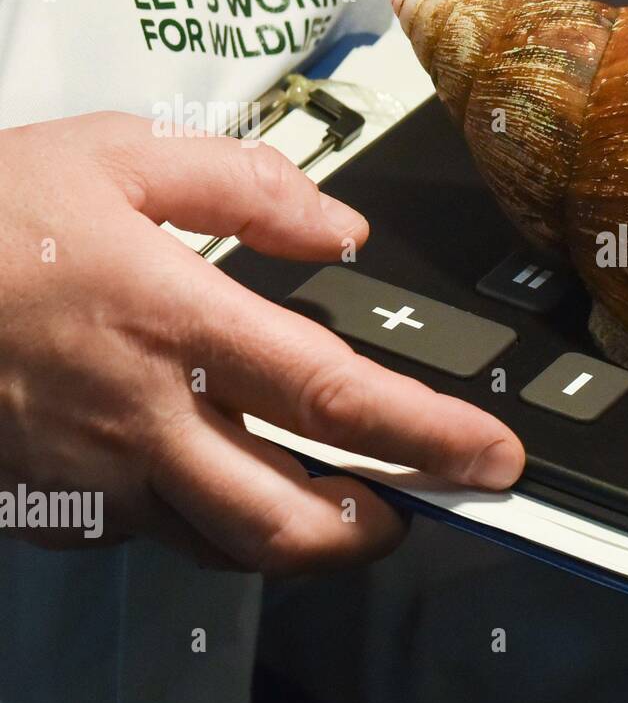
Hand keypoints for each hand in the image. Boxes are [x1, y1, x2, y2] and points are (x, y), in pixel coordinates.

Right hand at [0, 112, 523, 571]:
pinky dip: (220, 521)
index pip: (334, 395)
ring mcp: (96, 477)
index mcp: (172, 318)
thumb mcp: (118, 156)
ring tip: (349, 503)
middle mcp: (142, 416)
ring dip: (308, 537)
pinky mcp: (60, 511)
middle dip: (377, 525)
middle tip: (423, 502)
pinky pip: (163, 536)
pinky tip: (235, 480)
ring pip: (230, 546)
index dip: (429, 435)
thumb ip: (247, 186)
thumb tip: (343, 227)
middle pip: (290, 517)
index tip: (492, 456)